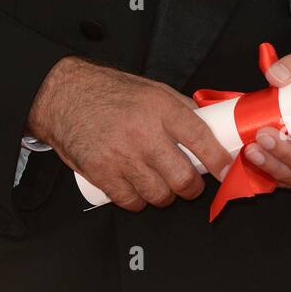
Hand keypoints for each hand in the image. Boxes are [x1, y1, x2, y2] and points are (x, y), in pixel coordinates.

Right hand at [26, 56, 231, 211]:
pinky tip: (136, 188)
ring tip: (159, 183)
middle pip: (183, 178)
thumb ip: (180, 108)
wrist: (64, 96)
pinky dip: (138, 200)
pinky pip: (131, 202)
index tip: (226, 170)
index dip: (219, 161)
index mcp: (160, 108)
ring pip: (159, 195)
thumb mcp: (151, 89)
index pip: (201, 139)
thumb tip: (212, 124)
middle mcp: (144, 133)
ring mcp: (122, 156)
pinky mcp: (102, 173)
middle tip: (188, 182)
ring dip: (164, 195)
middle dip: (191, 187)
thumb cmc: (108, 91)